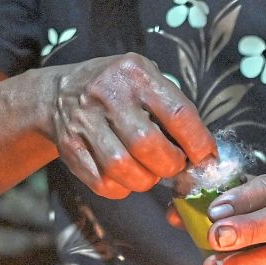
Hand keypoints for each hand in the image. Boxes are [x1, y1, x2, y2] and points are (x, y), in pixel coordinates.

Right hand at [48, 54, 215, 198]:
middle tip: (174, 167)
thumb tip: (202, 153)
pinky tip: (127, 178)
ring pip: (123, 168)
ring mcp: (85, 122)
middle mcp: (108, 94)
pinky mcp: (70, 147)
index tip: (206, 157)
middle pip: (148, 145)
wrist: (60, 92)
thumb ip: (171, 109)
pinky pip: (102, 182)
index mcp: (136, 74)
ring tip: (151, 173)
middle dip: (170, 165)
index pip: (177, 114)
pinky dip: (122, 188)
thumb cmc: (117, 90)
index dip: (197, 143)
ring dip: (146, 180)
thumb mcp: (145, 80)